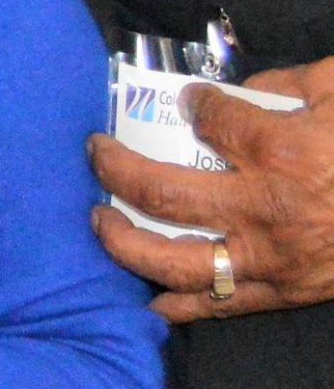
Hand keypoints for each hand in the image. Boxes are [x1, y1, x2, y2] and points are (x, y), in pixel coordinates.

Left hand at [93, 57, 333, 319]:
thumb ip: (293, 83)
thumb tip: (247, 87)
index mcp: (284, 150)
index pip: (208, 117)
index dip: (192, 103)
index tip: (190, 100)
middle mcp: (265, 207)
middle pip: (160, 190)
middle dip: (114, 168)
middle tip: (95, 153)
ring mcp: (272, 257)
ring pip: (173, 259)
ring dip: (122, 241)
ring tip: (98, 221)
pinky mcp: (286, 293)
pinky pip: (218, 305)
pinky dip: (175, 305)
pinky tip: (144, 296)